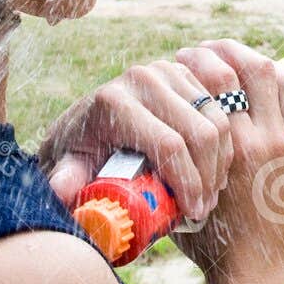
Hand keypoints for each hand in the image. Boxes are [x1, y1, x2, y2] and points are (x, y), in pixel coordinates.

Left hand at [37, 51, 237, 221]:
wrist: (85, 121)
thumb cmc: (78, 153)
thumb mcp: (70, 168)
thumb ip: (65, 178)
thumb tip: (61, 188)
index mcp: (115, 102)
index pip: (170, 146)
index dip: (188, 184)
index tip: (193, 212)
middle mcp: (143, 78)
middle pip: (200, 133)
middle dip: (208, 177)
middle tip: (204, 208)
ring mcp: (166, 70)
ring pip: (217, 121)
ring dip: (219, 164)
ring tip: (209, 194)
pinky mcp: (184, 73)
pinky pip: (220, 110)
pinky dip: (222, 144)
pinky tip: (211, 171)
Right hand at [170, 39, 283, 283]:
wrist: (256, 277)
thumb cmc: (208, 246)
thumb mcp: (178, 200)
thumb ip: (167, 165)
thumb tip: (129, 136)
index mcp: (231, 149)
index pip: (217, 81)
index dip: (200, 61)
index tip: (186, 57)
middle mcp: (266, 141)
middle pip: (256, 69)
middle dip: (233, 52)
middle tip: (215, 50)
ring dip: (265, 66)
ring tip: (245, 63)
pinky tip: (280, 87)